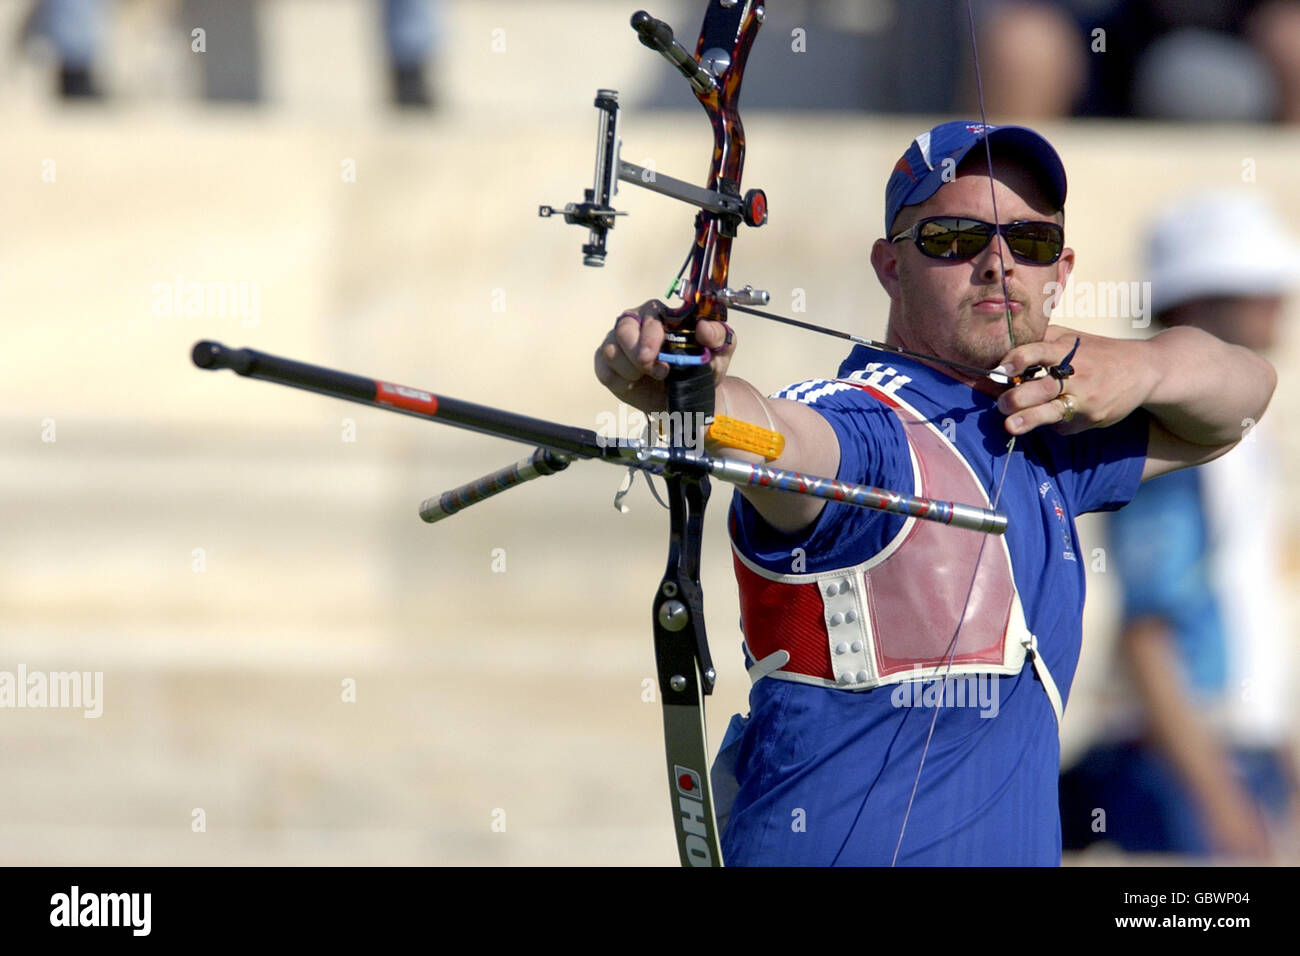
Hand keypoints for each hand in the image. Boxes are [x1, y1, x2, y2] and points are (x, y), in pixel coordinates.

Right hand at [593, 300, 734, 412]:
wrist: (690, 398)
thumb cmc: (702, 368)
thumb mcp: (720, 352)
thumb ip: (718, 335)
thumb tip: (704, 328)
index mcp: (662, 314)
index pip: (649, 314)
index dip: (650, 335)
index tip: (656, 357)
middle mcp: (636, 323)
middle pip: (623, 328)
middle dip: (636, 354)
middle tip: (656, 371)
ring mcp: (619, 343)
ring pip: (611, 349)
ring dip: (630, 369)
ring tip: (649, 378)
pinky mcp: (608, 364)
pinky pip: (602, 368)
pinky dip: (618, 379)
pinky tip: (634, 383)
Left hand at [994, 326, 1158, 436]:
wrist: (1144, 369)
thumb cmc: (1098, 352)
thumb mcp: (1072, 338)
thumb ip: (1041, 341)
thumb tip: (1002, 348)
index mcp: (1067, 350)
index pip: (1038, 352)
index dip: (1018, 359)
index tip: (1001, 369)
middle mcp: (1077, 374)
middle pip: (1042, 388)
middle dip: (1017, 397)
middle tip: (1001, 404)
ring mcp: (1086, 398)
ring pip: (1053, 412)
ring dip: (1029, 419)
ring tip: (1010, 426)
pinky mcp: (1093, 417)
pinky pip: (1064, 425)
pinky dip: (1052, 423)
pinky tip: (1050, 417)